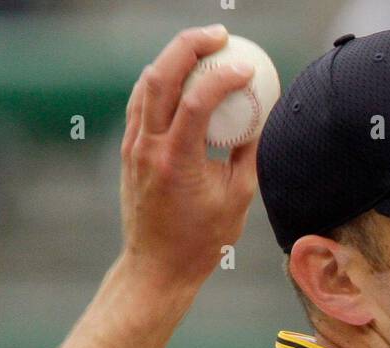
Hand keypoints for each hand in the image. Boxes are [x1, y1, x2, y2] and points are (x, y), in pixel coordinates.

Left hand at [119, 26, 262, 291]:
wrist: (157, 268)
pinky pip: (141, 102)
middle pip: (162, 75)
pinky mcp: (128, 150)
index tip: (248, 70)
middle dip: (191, 45)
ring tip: (202, 51)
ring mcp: (134, 147)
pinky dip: (160, 82)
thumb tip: (260, 115)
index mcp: (177, 162)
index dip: (224, 76)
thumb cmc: (201, 242)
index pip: (197, 99)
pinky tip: (179, 78)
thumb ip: (248, 153)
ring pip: (147, 83)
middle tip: (220, 37)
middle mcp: (149, 148)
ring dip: (173, 58)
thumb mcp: (237, 199)